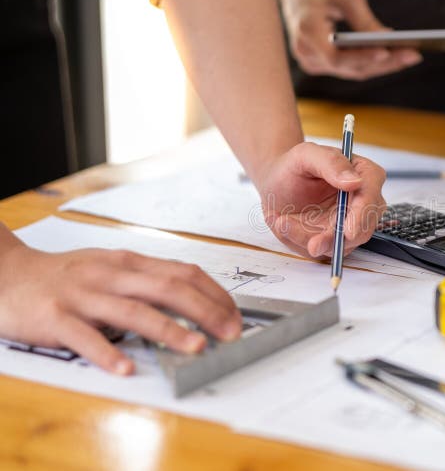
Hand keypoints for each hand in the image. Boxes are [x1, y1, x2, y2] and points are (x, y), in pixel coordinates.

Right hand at [0, 245, 240, 374]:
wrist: (8, 274)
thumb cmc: (68, 276)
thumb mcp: (113, 268)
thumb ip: (148, 281)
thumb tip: (196, 299)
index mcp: (128, 263)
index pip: (182, 272)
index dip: (213, 294)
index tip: (234, 315)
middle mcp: (110, 275)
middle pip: (166, 288)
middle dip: (204, 311)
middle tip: (230, 333)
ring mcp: (82, 296)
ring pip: (132, 311)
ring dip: (168, 330)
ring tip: (195, 348)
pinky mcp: (53, 318)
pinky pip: (83, 337)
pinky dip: (106, 353)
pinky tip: (126, 368)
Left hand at [258, 142, 386, 257]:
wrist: (277, 184)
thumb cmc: (293, 166)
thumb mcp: (306, 155)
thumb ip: (331, 163)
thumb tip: (355, 182)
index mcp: (364, 174)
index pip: (372, 195)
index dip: (362, 215)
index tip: (348, 231)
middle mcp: (363, 201)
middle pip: (363, 227)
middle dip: (337, 239)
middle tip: (312, 244)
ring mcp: (351, 223)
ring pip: (342, 244)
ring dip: (312, 239)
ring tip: (283, 222)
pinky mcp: (336, 239)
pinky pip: (324, 249)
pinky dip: (301, 241)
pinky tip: (284, 224)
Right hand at [275, 0, 421, 79]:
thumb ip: (364, 20)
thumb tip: (387, 42)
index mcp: (306, 32)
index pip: (336, 57)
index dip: (362, 58)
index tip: (386, 52)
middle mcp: (307, 53)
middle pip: (351, 67)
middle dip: (385, 62)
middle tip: (414, 55)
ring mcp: (313, 61)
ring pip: (354, 71)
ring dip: (384, 65)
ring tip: (411, 56)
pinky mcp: (322, 63)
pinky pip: (351, 67)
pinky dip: (373, 62)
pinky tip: (397, 55)